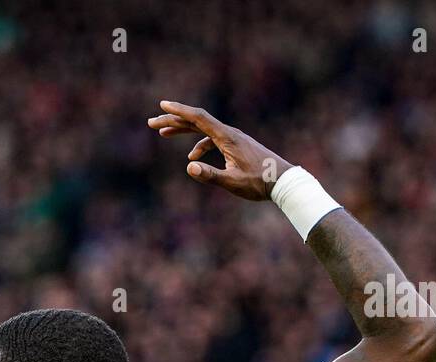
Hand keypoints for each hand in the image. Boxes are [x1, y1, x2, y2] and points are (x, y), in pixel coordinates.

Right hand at [148, 101, 292, 199]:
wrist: (283, 181)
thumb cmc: (259, 182)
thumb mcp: (232, 182)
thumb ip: (210, 175)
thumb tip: (189, 166)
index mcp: (227, 137)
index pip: (198, 118)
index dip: (179, 111)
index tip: (162, 105)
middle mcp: (229, 133)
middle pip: (196, 121)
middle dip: (173, 120)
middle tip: (152, 123)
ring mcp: (233, 138)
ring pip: (203, 129)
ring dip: (183, 130)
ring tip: (163, 134)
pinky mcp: (236, 146)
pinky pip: (212, 140)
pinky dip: (199, 144)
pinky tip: (193, 157)